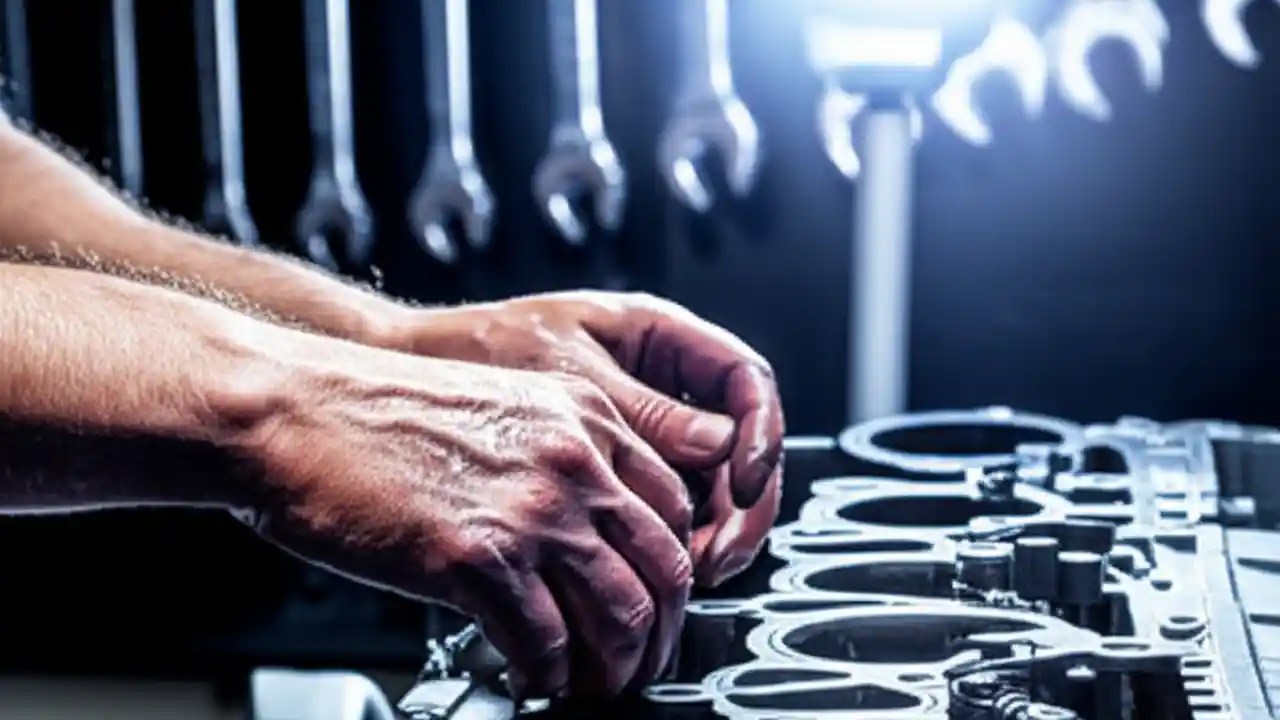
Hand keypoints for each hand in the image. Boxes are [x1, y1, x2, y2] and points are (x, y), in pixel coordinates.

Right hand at [220, 347, 692, 697]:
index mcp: (586, 416)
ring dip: (619, 668)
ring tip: (597, 687)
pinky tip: (534, 679)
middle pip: (666, 568)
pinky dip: (549, 675)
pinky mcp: (476, 560)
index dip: (674, 569)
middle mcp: (574, 462)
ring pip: (622, 614)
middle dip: (664, 633)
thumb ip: (561, 456)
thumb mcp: (503, 405)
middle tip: (646, 665)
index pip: (675, 507)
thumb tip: (591, 532)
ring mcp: (531, 511)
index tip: (662, 600)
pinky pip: (545, 642)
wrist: (297, 411)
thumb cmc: (381, 409)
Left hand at [390, 291, 783, 585]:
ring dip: (710, 534)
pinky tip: (654, 572)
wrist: (418, 375)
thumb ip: (644, 411)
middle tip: (719, 555)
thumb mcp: (566, 374)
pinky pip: (667, 509)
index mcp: (660, 337)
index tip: (747, 481)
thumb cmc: (479, 349)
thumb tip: (720, 446)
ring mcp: (645, 430)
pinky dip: (670, 544)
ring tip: (685, 575)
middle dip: (741, 505)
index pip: (746, 379)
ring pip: (710, 486)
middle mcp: (664, 384)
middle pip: (740, 445)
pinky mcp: (619, 472)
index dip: (761, 433)